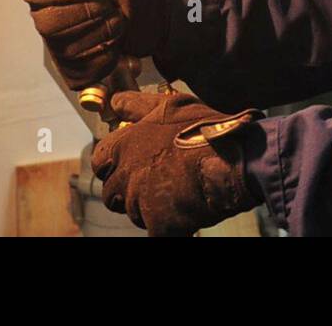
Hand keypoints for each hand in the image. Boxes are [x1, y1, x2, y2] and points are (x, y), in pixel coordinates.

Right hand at [21, 0, 172, 89]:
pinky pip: (80, 70)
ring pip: (66, 48)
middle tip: (112, 6)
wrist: (155, 16)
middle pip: (49, 23)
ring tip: (118, 23)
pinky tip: (116, 47)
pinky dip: (104, 59)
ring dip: (102, 34)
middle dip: (89, 13)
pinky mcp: (73, 69)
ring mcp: (58, 45)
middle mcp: (45, 16)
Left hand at [91, 90, 264, 236]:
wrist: (232, 161)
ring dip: (147, 205)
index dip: (113, 162)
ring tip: (175, 191)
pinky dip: (167, 223)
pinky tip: (184, 208)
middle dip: (127, 188)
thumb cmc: (202, 128)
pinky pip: (155, 229)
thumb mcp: (168, 105)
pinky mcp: (158, 226)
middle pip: (112, 192)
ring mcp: (140, 204)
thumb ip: (136, 105)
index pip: (100, 161)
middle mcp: (125, 176)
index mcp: (122, 147)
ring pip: (133, 212)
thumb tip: (115, 102)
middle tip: (154, 180)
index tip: (131, 161)